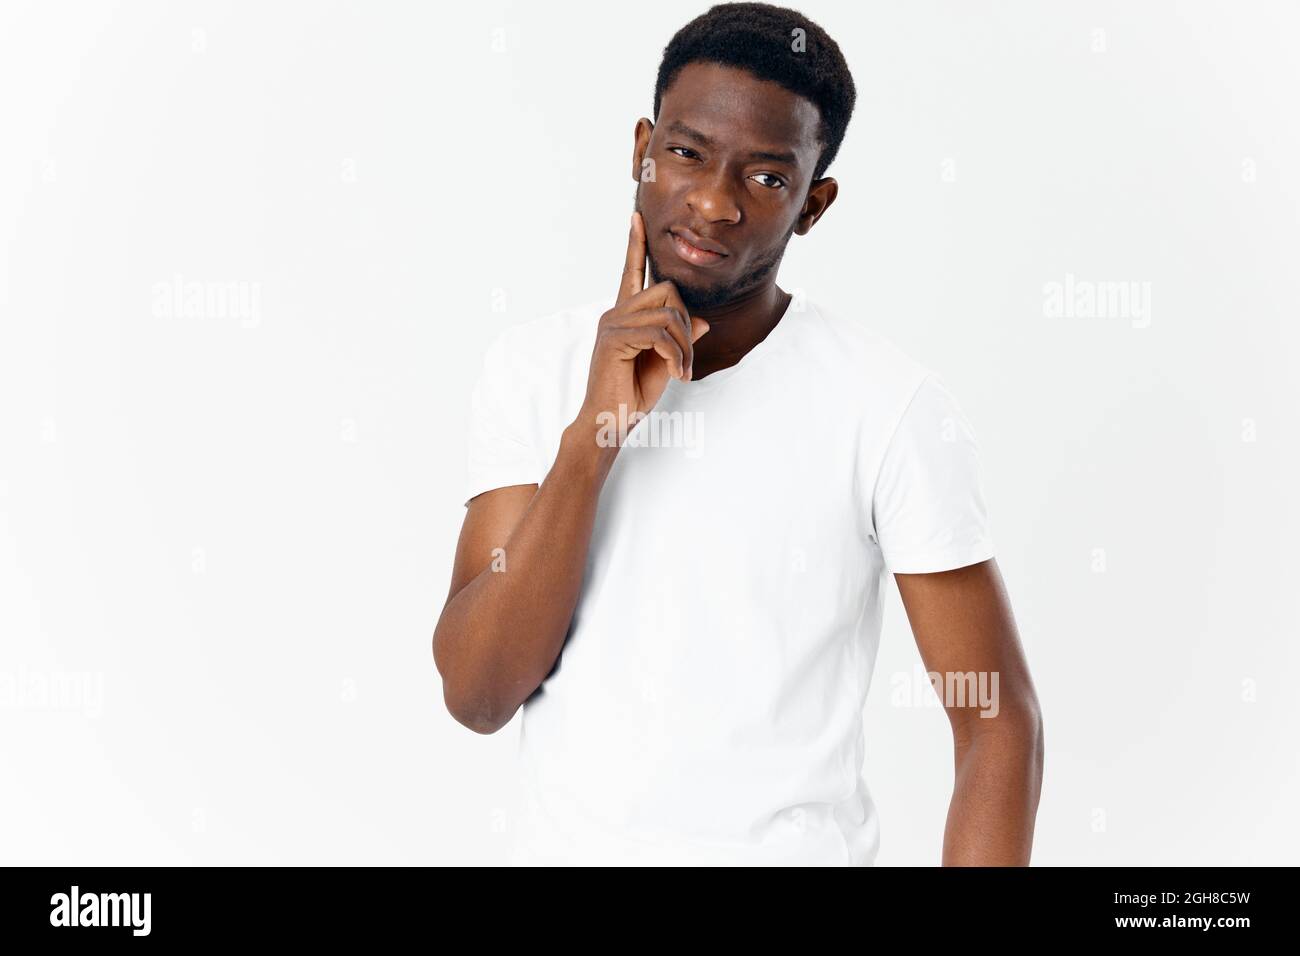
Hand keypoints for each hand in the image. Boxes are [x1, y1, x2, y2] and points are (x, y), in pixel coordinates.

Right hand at [571, 211, 710, 448]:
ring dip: (684, 346)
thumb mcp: (666, 363)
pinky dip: (676, 354)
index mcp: (624, 314)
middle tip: (687, 358)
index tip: (636, 217)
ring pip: (668, 314)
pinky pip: (659, 334)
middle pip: (666, 291)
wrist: (610, 421)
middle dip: (686, 323)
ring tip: (682, 371)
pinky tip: (676, 374)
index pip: (631, 272)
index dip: (635, 245)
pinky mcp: (613, 339)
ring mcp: (612, 324)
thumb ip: (680, 339)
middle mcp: (615, 313)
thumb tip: (702, 322)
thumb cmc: (633, 394)